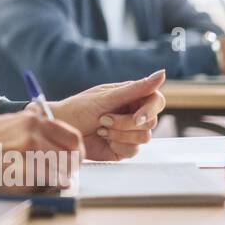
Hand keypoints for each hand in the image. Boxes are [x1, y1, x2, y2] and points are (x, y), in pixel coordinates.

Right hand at [0, 112, 83, 194]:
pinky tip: (20, 186)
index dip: (74, 153)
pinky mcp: (21, 171)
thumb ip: (26, 124)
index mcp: (31, 120)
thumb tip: (43, 119)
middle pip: (71, 157)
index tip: (69, 162)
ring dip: (52, 181)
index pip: (72, 137)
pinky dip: (39, 190)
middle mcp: (34, 132)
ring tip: (31, 182)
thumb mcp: (2, 123)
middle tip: (53, 178)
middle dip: (66, 170)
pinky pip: (45, 186)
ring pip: (61, 173)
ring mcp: (29, 152)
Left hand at [49, 70, 165, 160]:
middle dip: (125, 123)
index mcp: (132, 97)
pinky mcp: (124, 148)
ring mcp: (130, 132)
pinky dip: (117, 145)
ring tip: (101, 128)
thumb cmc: (79, 108)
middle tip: (103, 119)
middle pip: (151, 122)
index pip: (156, 101)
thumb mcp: (108, 97)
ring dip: (119, 134)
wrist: (62, 129)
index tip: (137, 118)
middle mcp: (133, 114)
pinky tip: (103, 139)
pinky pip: (133, 151)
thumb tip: (162, 73)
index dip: (150, 110)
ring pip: (144, 138)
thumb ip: (136, 88)